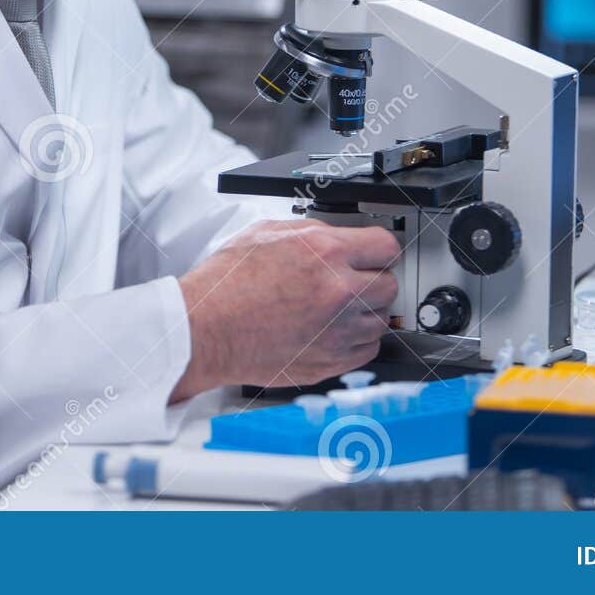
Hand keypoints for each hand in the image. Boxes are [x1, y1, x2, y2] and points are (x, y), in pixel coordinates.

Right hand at [170, 219, 399, 400]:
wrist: (205, 331)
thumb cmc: (225, 285)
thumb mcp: (266, 233)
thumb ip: (312, 232)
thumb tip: (337, 235)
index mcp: (324, 252)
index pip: (386, 246)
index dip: (379, 249)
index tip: (374, 254)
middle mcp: (337, 291)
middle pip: (390, 284)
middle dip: (373, 280)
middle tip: (353, 281)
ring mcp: (336, 330)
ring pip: (381, 319)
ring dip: (364, 312)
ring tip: (336, 308)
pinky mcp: (330, 361)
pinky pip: (368, 350)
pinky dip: (355, 341)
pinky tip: (333, 331)